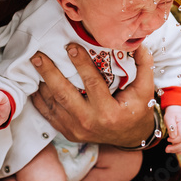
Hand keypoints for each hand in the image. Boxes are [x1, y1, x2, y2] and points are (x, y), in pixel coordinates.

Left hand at [30, 43, 154, 145]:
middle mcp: (89, 122)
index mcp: (108, 112)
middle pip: (64, 94)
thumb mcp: (145, 89)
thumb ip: (144, 65)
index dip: (81, 64)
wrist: (130, 137)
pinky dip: (40, 99)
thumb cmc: (136, 110)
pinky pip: (49, 114)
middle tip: (38, 56)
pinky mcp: (68, 132)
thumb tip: (138, 43)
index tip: (71, 47)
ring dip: (42, 83)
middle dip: (49, 73)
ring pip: (53, 103)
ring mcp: (76, 129)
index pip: (92, 83)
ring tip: (35, 64)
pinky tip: (35, 84)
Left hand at [164, 105, 180, 153]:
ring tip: (170, 150)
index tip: (168, 139)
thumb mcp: (169, 118)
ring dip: (178, 150)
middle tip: (166, 149)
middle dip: (175, 148)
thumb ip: (171, 126)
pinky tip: (178, 152)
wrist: (178, 113)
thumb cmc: (172, 116)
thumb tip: (173, 136)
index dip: (175, 140)